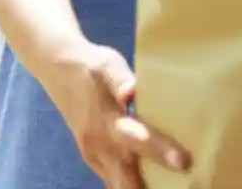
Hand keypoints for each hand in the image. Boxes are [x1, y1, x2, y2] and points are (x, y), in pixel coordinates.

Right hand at [52, 44, 191, 187]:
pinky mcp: (93, 159)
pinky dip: (132, 184)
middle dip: (152, 186)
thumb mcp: (106, 64)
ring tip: (173, 184)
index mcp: (107, 120)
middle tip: (181, 184)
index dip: (160, 151)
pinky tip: (152, 181)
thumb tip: (131, 91)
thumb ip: (120, 78)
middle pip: (126, 181)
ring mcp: (94, 156)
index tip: (183, 160)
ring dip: (142, 187)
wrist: (58, 70)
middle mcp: (100, 145)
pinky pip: (113, 181)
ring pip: (119, 185)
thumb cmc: (90, 67)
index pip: (135, 138)